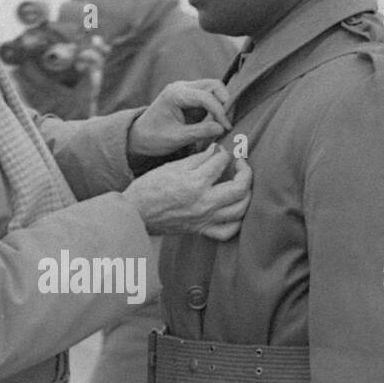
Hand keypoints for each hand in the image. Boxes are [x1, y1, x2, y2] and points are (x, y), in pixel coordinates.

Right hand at [123, 143, 251, 239]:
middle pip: (240, 187)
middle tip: (240, 164)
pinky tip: (234, 210)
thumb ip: (198, 158)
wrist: (136, 213)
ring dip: (247, 194)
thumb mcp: (172, 166)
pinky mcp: (201, 230)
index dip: (223, 152)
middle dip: (246, 171)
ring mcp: (204, 219)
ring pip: (240, 209)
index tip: (219, 151)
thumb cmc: (150, 187)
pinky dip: (237, 222)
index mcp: (195, 182)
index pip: (221, 162)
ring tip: (242, 185)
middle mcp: (204, 202)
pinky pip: (228, 231)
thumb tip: (217, 150)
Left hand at [127, 79, 231, 157]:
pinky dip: (216, 107)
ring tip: (223, 124)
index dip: (220, 112)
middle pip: (214, 85)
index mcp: (175, 94)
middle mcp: (182, 87)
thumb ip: (199, 132)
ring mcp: (186, 90)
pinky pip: (210, 97)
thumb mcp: (176, 138)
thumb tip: (222, 128)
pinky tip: (216, 122)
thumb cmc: (154, 138)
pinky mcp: (191, 97)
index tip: (227, 128)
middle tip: (228, 123)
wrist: (140, 136)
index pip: (206, 96)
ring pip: (214, 89)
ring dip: (222, 104)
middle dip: (224, 103)